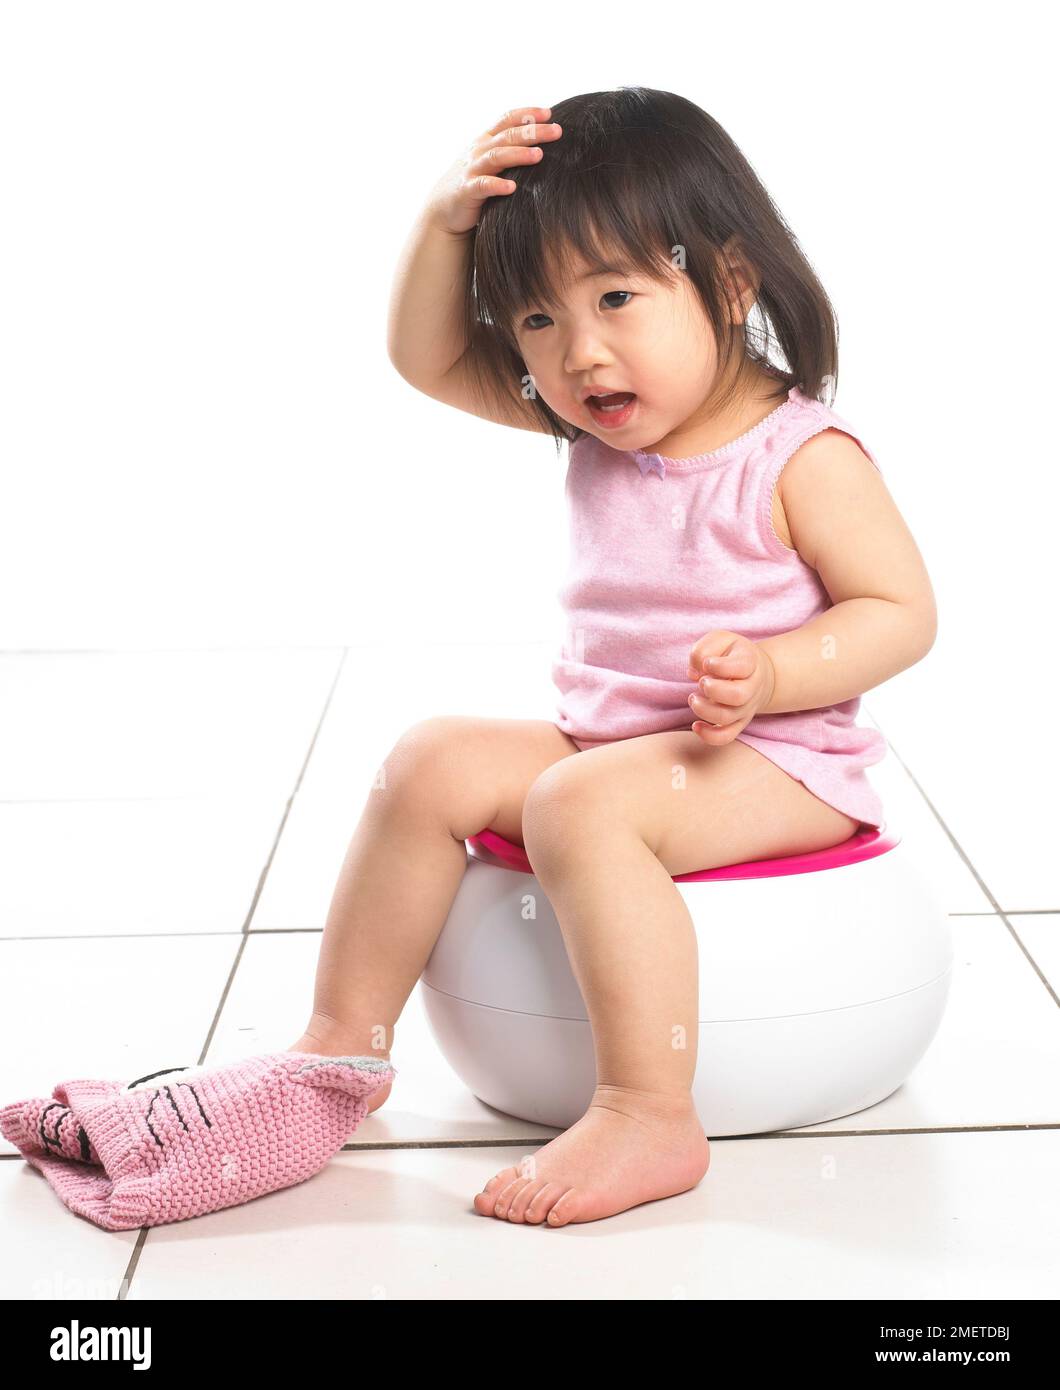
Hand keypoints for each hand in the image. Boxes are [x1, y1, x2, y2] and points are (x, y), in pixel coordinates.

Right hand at [427, 106, 562, 236]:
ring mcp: (472, 169)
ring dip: (518, 154)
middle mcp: (479, 150)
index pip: (507, 119)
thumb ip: (509, 150)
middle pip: (507, 135)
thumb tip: (542, 143)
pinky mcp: (467, 191)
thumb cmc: (475, 183)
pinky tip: (513, 188)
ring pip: (496, 156)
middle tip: (556, 131)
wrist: (444, 208)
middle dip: (532, 131)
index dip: (527, 114)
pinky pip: (483, 186)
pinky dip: (498, 185)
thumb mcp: (491, 162)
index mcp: (486, 140)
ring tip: (539, 155)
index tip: (549, 113)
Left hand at [685, 630, 776, 744]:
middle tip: (701, 682)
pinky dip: (709, 735)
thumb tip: (694, 672)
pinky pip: (727, 736)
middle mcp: (752, 687)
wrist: (755, 672)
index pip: (741, 666)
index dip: (719, 666)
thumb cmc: (731, 654)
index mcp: (750, 662)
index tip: (706, 663)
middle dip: (713, 690)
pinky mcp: (738, 722)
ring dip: (705, 710)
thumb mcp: (720, 640)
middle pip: (738, 696)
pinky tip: (696, 725)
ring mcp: (746, 707)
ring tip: (693, 698)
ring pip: (728, 717)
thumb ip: (703, 649)